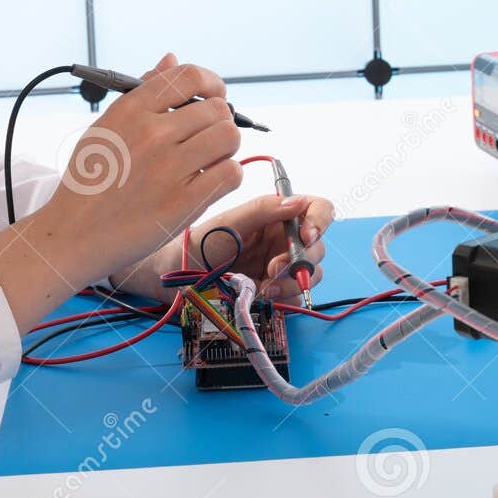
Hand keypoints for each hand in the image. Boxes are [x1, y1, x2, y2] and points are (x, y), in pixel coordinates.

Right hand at [40, 52, 243, 284]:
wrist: (73, 233)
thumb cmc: (91, 179)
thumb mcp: (107, 126)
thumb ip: (143, 92)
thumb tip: (170, 59)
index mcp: (132, 109)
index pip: (190, 76)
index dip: (212, 83)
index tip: (214, 96)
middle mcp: (152, 134)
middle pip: (217, 109)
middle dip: (218, 122)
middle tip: (205, 141)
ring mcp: (168, 168)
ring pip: (229, 138)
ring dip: (226, 149)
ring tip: (208, 161)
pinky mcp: (182, 203)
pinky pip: (231, 173)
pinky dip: (228, 176)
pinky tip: (209, 182)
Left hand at [113, 190, 335, 304]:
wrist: (178, 278)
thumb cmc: (200, 242)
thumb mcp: (230, 222)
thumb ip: (263, 210)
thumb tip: (298, 202)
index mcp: (277, 215)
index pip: (316, 209)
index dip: (319, 221)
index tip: (306, 237)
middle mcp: (284, 238)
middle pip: (318, 245)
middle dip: (302, 259)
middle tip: (274, 268)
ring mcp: (282, 265)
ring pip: (312, 273)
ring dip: (293, 281)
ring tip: (265, 286)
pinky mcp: (276, 289)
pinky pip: (297, 294)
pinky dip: (285, 296)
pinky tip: (263, 294)